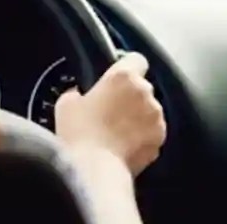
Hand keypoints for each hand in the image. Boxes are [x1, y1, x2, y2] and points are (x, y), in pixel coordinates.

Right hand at [54, 52, 165, 175]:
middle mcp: (144, 91)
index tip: (119, 79)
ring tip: (118, 133)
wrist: (95, 168)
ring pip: (150, 110)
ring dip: (139, 117)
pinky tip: (126, 146)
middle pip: (142, 87)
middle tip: (112, 112)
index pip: (136, 58)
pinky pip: (153, 131)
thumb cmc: (78, 135)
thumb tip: (79, 95)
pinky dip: (144, 136)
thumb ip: (78, 92)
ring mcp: (155, 115)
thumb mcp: (66, 105)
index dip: (128, 67)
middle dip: (131, 97)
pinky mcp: (160, 136)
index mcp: (122, 76)